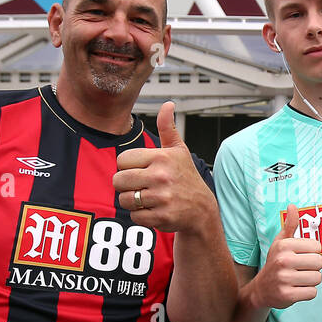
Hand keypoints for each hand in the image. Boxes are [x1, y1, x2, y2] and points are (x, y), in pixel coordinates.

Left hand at [112, 101, 215, 232]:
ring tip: (147, 198)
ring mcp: (161, 198)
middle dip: (126, 185)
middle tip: (141, 186)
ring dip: (132, 201)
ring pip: (124, 200)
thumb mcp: (179, 150)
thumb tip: (168, 104)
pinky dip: (141, 216)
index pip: (122, 160)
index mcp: (161, 157)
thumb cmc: (186, 177)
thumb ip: (167, 128)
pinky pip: (135, 216)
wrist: (202, 209)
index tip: (141, 170)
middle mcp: (161, 176)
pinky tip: (154, 210)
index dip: (128, 166)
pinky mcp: (161, 217)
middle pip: (118, 180)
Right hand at [251, 205, 321, 309]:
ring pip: (317, 278)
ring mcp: (284, 279)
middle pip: (319, 262)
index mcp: (284, 245)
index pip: (317, 247)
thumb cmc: (275, 262)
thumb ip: (290, 225)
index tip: (302, 256)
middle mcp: (283, 261)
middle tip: (302, 269)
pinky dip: (308, 292)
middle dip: (314, 267)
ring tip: (299, 279)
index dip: (313, 252)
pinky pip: (312, 292)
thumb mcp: (280, 242)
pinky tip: (297, 289)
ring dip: (311, 280)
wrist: (261, 289)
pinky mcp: (287, 296)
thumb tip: (293, 206)